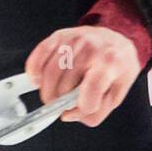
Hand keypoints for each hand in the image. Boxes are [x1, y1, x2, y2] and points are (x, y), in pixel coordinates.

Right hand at [25, 25, 141, 126]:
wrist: (117, 38)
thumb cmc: (117, 67)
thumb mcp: (116, 94)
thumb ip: (96, 113)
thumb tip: (68, 115)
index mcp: (110, 64)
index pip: (90, 91)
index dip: (83, 107)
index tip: (83, 108)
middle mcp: (91, 49)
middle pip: (64, 86)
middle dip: (61, 103)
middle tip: (65, 105)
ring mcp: (73, 41)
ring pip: (49, 75)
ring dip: (48, 93)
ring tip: (54, 96)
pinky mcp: (59, 36)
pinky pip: (38, 56)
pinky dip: (34, 73)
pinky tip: (39, 81)